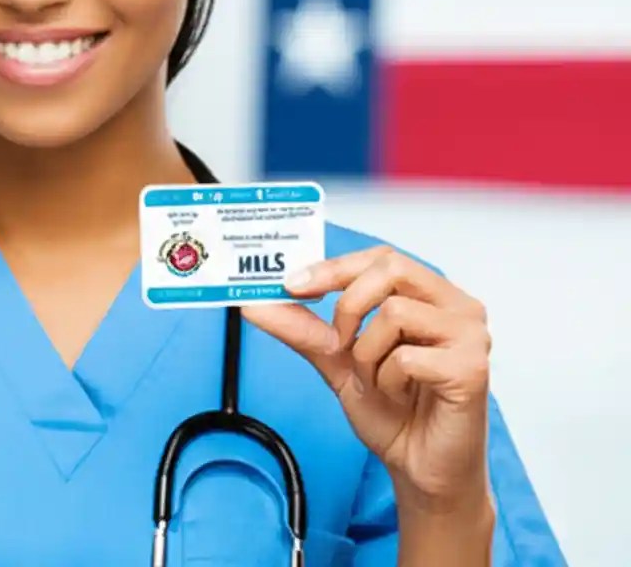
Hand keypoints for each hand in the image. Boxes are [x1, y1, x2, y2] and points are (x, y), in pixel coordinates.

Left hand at [243, 245, 493, 511]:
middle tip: (338, 344)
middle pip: (391, 269)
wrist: (418, 468)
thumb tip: (254, 302)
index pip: (382, 257)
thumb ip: (301, 329)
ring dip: (366, 354)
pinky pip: (406, 357)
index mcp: (431, 295)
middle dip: (348, 307)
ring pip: (394, 312)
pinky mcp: (472, 368)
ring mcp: (470, 335)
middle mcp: (458, 307)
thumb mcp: (336, 361)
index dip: (334, 266)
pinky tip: (399, 397)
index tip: (292, 285)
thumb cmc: (392, 411)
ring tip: (378, 381)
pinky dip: (386, 380)